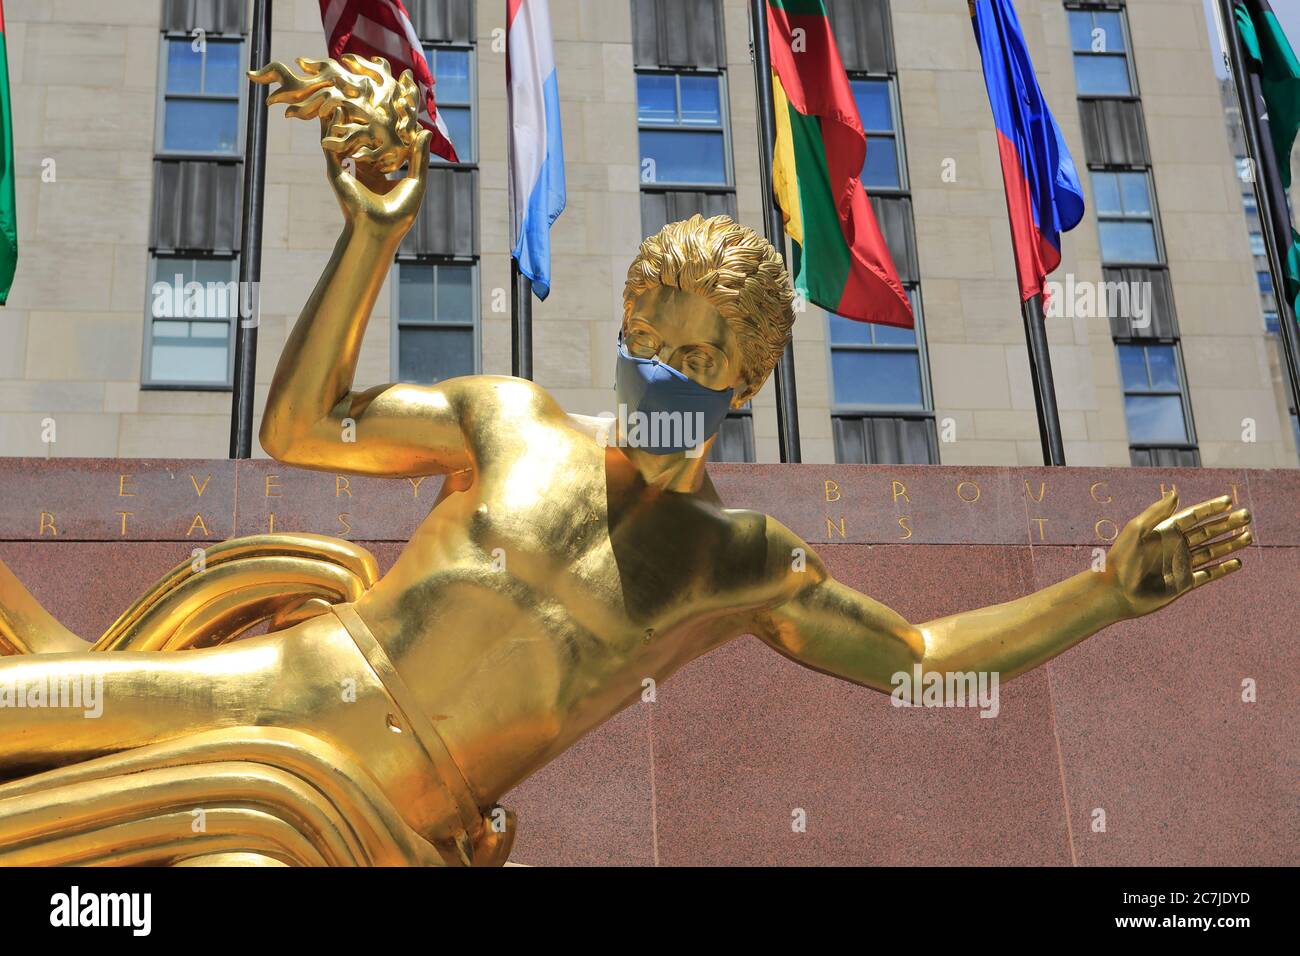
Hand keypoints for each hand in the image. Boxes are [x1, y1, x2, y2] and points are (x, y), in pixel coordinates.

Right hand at [249, 55, 430, 232]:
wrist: (379, 232)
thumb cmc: (400, 214)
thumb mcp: (416, 182)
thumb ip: (419, 157)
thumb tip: (424, 131)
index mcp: (380, 171)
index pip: (383, 140)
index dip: (388, 122)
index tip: (391, 101)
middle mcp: (362, 167)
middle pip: (363, 134)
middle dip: (364, 113)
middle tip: (367, 88)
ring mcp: (347, 168)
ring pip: (345, 136)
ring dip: (344, 115)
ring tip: (344, 90)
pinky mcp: (336, 171)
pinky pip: (332, 144)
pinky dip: (330, 127)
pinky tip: (333, 107)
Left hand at [1107, 492, 1251, 617]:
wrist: (1115, 592)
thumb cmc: (1121, 560)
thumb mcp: (1136, 531)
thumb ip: (1156, 513)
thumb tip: (1176, 493)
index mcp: (1164, 532)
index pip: (1192, 516)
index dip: (1210, 508)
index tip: (1229, 500)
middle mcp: (1175, 547)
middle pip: (1207, 532)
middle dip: (1227, 523)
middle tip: (1247, 515)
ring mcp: (1181, 565)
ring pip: (1212, 551)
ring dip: (1230, 543)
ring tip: (1249, 536)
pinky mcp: (1184, 583)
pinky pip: (1208, 575)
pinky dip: (1223, 569)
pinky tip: (1238, 562)